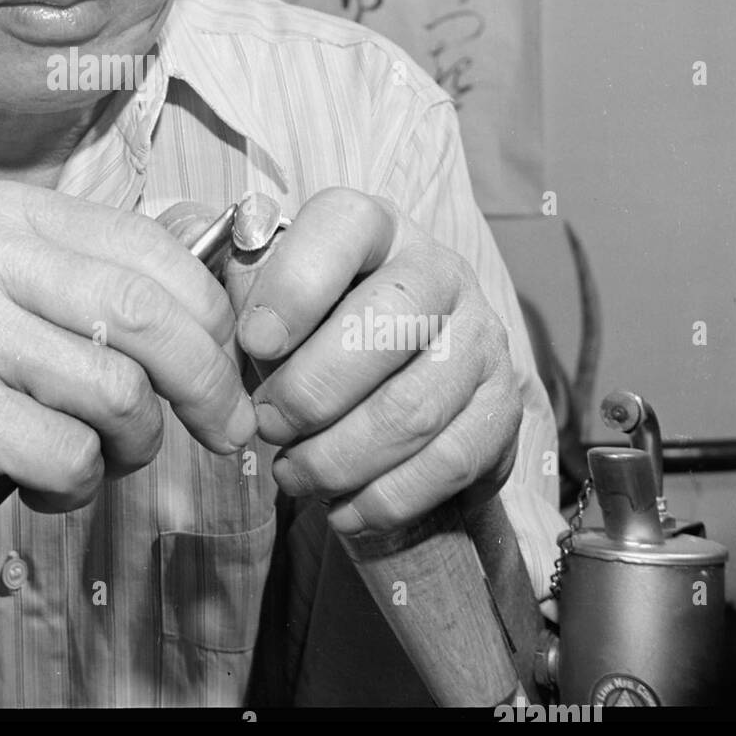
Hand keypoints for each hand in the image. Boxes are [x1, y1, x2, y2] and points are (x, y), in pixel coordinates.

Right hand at [0, 181, 250, 512]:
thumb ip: (79, 270)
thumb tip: (206, 289)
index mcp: (11, 214)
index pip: (154, 248)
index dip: (213, 312)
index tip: (228, 359)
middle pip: (151, 316)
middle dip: (210, 382)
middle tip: (226, 427)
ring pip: (118, 393)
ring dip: (135, 444)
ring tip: (104, 456)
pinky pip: (66, 456)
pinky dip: (78, 485)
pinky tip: (47, 482)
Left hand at [233, 188, 520, 535]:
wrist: (395, 374)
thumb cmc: (315, 327)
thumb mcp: (272, 295)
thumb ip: (244, 296)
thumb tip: (234, 330)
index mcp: (375, 227)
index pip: (344, 227)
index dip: (295, 286)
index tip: (254, 343)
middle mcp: (440, 269)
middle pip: (385, 324)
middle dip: (310, 391)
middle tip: (265, 425)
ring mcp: (480, 337)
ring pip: (413, 408)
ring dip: (339, 457)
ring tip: (292, 473)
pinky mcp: (502, 405)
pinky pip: (448, 463)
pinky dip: (385, 498)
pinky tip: (343, 508)